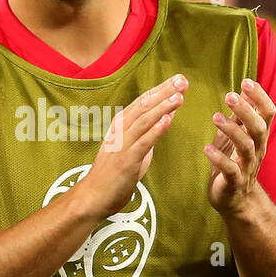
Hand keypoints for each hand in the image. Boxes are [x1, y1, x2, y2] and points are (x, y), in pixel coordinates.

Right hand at [77, 74, 186, 216]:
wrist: (93, 196)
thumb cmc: (113, 174)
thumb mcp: (133, 148)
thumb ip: (148, 133)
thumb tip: (165, 117)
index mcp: (121, 125)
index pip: (143, 102)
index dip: (161, 89)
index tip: (178, 80)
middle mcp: (120, 131)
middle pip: (144, 106)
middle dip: (164, 92)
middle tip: (181, 80)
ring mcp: (122, 145)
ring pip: (143, 120)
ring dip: (162, 107)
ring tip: (179, 96)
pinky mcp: (126, 160)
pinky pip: (143, 142)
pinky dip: (156, 130)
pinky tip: (168, 120)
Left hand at [206, 78, 274, 215]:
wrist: (235, 200)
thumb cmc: (233, 163)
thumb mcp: (237, 136)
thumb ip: (240, 116)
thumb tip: (244, 88)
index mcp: (258, 137)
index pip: (267, 113)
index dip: (259, 97)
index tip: (246, 81)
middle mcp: (257, 150)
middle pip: (258, 127)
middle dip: (246, 110)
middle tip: (230, 95)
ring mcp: (247, 167)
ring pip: (246, 147)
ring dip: (231, 130)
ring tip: (215, 117)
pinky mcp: (234, 182)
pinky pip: (230, 170)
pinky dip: (219, 159)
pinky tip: (206, 148)